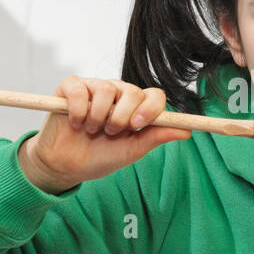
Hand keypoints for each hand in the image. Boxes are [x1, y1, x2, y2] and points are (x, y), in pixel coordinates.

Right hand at [17, 76, 191, 192]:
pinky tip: (75, 122)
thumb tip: (187, 131)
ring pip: (105, 89)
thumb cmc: (100, 156)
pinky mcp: (70, 87)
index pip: (154, 95)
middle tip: (110, 132)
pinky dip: (78, 110)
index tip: (138, 125)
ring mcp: (94, 87)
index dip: (150, 108)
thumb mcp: (132, 150)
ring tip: (91, 130)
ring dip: (98, 117)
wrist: (66, 166)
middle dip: (121, 117)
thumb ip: (156, 137)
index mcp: (136, 106)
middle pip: (132, 90)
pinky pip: (79, 90)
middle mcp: (117, 93)